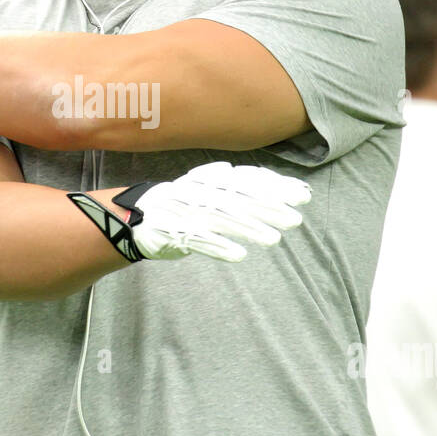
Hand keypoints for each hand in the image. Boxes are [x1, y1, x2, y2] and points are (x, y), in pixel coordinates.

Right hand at [118, 161, 310, 260]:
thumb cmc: (180, 204)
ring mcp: (188, 212)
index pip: (248, 180)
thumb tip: (276, 182)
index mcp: (210, 180)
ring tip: (273, 240)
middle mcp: (202, 193)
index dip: (275, 186)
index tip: (302, 194)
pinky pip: (199, 240)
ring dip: (249, 229)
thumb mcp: (208, 188)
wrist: (135, 217)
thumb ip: (238, 187)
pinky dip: (218, 247)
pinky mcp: (176, 233)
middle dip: (269, 208)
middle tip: (296, 219)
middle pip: (240, 199)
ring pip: (223, 219)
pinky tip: (238, 255)